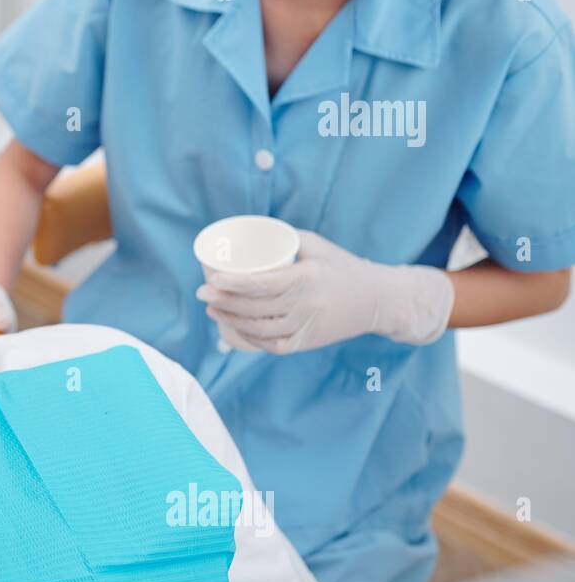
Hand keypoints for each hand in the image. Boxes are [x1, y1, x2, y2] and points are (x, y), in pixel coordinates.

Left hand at [196, 230, 453, 354]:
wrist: (379, 300)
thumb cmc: (342, 266)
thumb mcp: (316, 245)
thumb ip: (283, 239)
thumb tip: (246, 235)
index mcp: (307, 279)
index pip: (263, 284)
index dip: (234, 285)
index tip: (211, 280)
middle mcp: (307, 306)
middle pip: (255, 308)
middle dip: (224, 302)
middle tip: (202, 292)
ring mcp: (308, 327)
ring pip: (260, 330)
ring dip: (231, 321)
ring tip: (211, 309)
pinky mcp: (309, 342)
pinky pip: (273, 346)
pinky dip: (251, 339)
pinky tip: (234, 328)